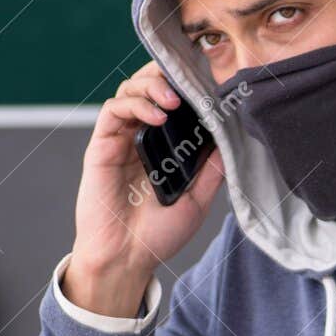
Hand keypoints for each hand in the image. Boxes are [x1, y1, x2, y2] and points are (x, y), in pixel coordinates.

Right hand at [64, 61, 224, 315]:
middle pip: (149, 85)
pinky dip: (136, 105)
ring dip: (152, 86)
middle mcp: (140, 136)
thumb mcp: (198, 199)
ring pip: (130, 90)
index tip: (210, 77)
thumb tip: (233, 137)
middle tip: (188, 82)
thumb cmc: (158, 234)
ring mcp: (120, 139)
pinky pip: (113, 111)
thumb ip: (212, 169)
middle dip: (168, 75)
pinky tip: (157, 116)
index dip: (187, 84)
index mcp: (163, 145)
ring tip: (173, 100)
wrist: (127, 259)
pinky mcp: (102, 146)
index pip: (172, 100)